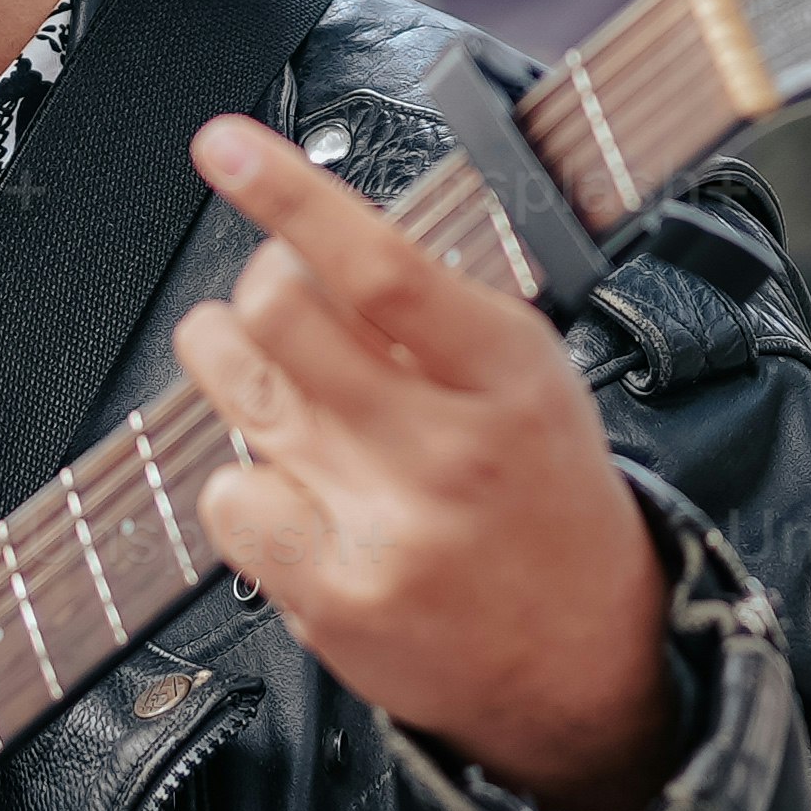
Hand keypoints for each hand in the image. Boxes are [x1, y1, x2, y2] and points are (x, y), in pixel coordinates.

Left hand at [174, 116, 675, 810]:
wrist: (586, 665)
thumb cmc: (544, 501)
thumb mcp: (530, 383)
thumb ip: (435, 314)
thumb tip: (315, 229)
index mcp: (508, 372)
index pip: (380, 265)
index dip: (287, 195)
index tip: (224, 145)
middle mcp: (448, 448)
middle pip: (281, 319)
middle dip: (252, 290)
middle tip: (268, 301)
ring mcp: (387, 528)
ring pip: (238, 398)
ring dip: (231, 370)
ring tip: (271, 385)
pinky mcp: (333, 598)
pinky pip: (227, 493)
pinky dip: (243, 481)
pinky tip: (294, 492)